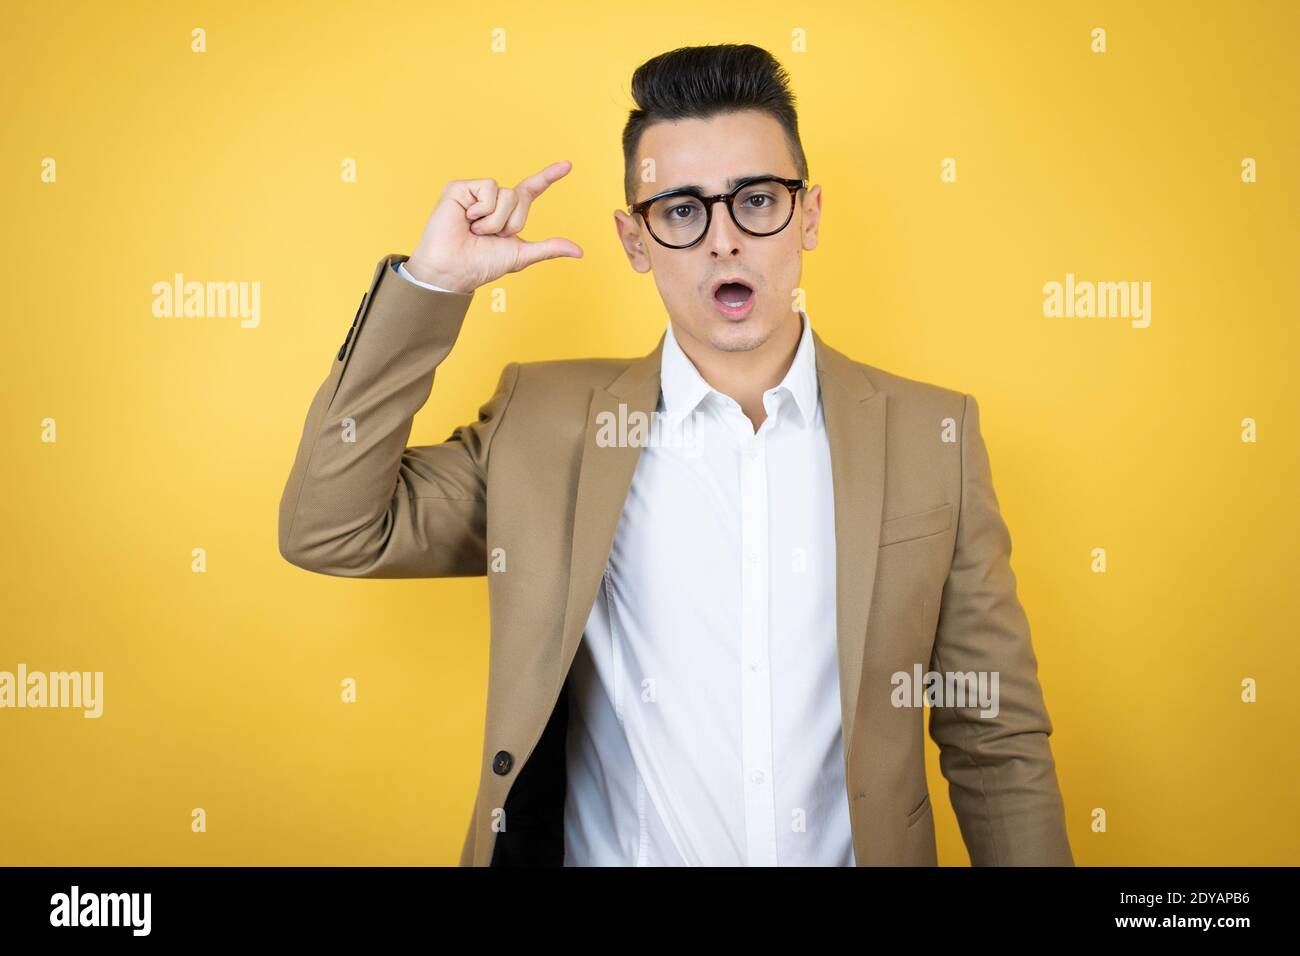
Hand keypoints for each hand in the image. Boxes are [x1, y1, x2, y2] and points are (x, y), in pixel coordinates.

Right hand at [405, 160, 583, 293]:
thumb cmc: (481, 264)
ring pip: (505, 194)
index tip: (568, 165)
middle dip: (509, 222)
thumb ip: (549, 248)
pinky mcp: (460, 188)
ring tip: (475, 230)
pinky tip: (465, 219)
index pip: (531, 190)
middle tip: (488, 236)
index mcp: (507, 213)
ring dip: (494, 220)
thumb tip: (579, 251)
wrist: (453, 268)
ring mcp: (476, 193)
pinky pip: (488, 189)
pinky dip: (481, 210)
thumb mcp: (521, 255)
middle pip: (520, 197)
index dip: (548, 177)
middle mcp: (493, 200)